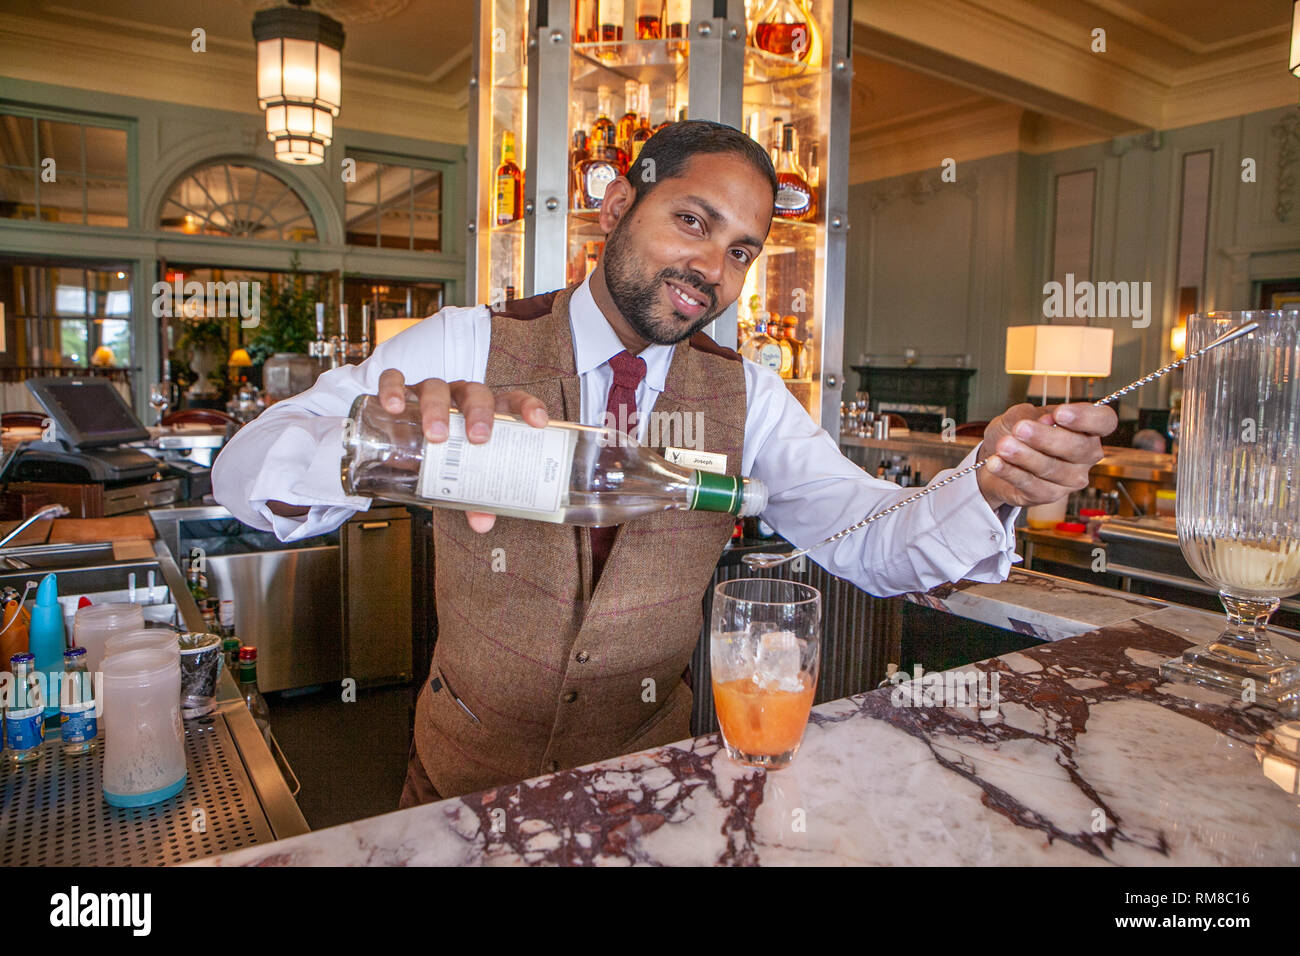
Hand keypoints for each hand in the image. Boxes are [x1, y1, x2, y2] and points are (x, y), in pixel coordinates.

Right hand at [377, 369, 548, 532]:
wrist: (403, 441)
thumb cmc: (444, 455)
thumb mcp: (461, 477)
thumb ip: (474, 498)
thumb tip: (483, 523)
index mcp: (486, 412)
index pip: (513, 401)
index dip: (528, 407)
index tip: (538, 422)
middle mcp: (461, 397)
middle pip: (475, 392)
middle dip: (479, 413)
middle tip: (477, 439)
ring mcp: (431, 392)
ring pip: (437, 386)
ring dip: (437, 408)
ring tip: (436, 435)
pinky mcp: (401, 392)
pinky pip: (394, 381)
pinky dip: (393, 389)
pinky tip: (395, 407)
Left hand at [975, 402, 1116, 510]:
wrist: (994, 457)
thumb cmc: (1015, 433)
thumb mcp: (1018, 414)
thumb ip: (1030, 413)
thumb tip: (1042, 420)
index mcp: (1087, 429)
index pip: (1104, 421)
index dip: (1086, 417)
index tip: (1059, 413)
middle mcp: (1086, 455)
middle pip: (1079, 447)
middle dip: (1047, 438)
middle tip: (1020, 429)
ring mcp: (1070, 479)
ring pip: (1053, 468)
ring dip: (1025, 456)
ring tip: (1003, 446)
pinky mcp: (1049, 495)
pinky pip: (1032, 486)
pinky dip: (1011, 472)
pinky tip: (997, 462)